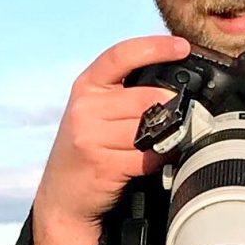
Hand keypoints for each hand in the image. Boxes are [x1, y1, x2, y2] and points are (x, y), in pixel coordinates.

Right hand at [32, 35, 190, 244]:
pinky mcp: (102, 163)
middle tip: (179, 120)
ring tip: (162, 144)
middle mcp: (84, 107)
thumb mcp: (95, 112)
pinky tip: (153, 162)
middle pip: (148, 98)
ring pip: (151, 128)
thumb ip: (125, 94)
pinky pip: (149, 156)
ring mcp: (90, 135)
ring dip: (167, 138)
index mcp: (87, 86)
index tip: (182, 47)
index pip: (121, 55)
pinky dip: (159, 160)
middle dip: (171, 109)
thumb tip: (175, 86)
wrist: (62, 197)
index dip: (154, 47)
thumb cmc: (89, 149)